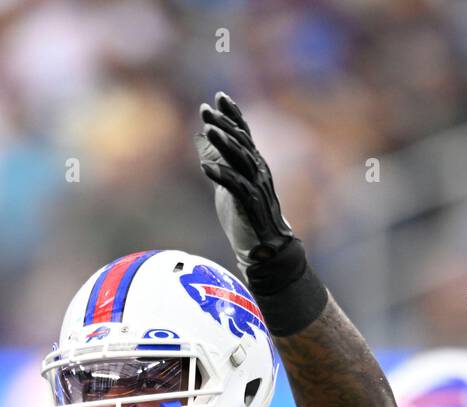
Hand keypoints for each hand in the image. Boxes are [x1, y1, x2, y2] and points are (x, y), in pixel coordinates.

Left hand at [195, 92, 325, 333]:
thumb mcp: (227, 184)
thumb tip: (201, 138)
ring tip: (209, 130)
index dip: (233, 115)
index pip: (244, 134)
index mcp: (254, 165)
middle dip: (225, 125)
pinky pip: (236, 188)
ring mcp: (256, 188)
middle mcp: (259, 172)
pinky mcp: (251, 207)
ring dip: (225, 145)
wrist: (265, 249)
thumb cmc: (246, 217)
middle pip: (242, 142)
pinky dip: (222, 177)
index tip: (219, 97)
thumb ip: (217, 160)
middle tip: (207, 111)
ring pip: (241, 161)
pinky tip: (205, 168)